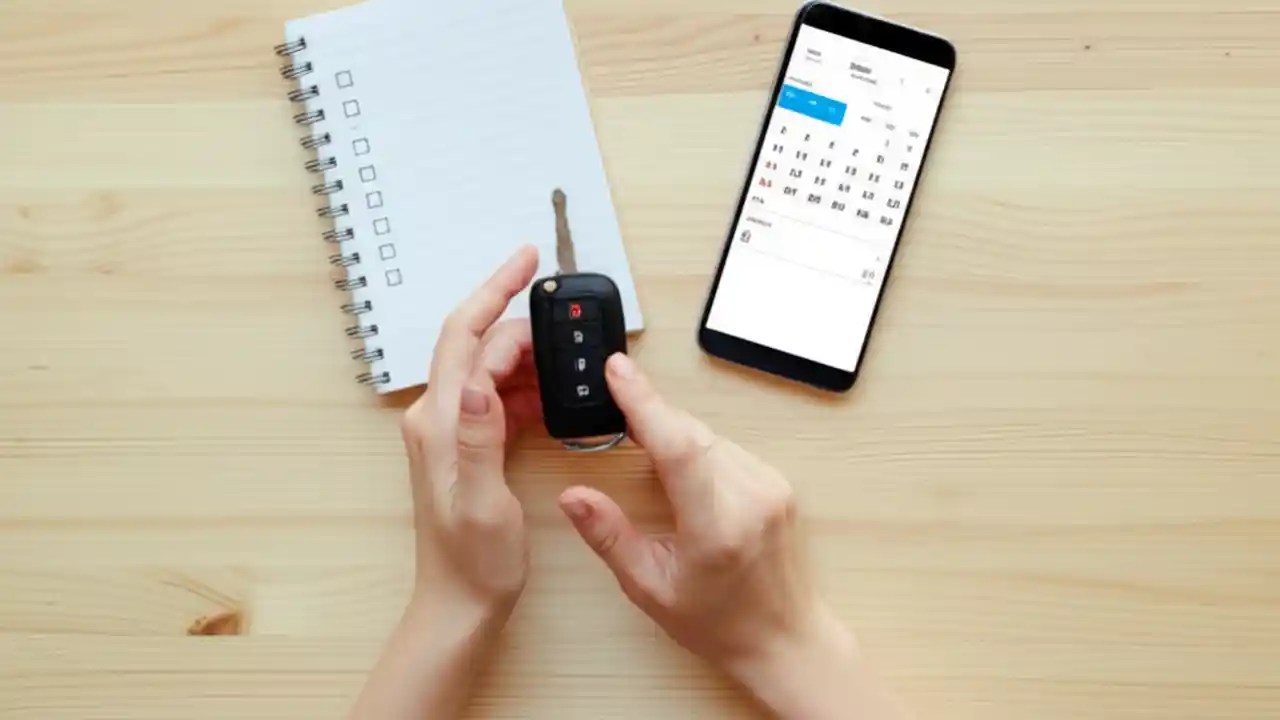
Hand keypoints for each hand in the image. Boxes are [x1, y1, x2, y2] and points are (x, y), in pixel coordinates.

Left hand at [350, 246, 543, 719]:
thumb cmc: (473, 561)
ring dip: (526, 353)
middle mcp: (439, 417)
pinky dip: (525, 385)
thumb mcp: (482, 501)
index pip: (466, 337)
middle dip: (519, 318)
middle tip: (565, 315)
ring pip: (488, 366)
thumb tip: (478, 381)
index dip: (496, 291)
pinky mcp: (466, 443)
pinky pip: (496, 396)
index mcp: (441, 422)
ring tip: (566, 355)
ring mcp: (451, 429)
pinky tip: (551, 392)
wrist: (460, 602)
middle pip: (477, 343)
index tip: (527, 259)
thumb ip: (479, 438)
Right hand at [558, 354, 905, 718]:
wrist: (783, 638)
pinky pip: (726, 447)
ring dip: (672, 434)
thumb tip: (574, 495)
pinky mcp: (777, 481)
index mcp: (716, 528)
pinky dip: (696, 448)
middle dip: (649, 414)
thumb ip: (609, 536)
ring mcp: (770, 486)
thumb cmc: (717, 622)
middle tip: (612, 401)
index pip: (680, 448)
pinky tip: (680, 469)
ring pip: (708, 436)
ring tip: (642, 446)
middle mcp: (750, 499)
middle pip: (690, 433)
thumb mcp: (649, 587)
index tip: (618, 370)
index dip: (646, 403)